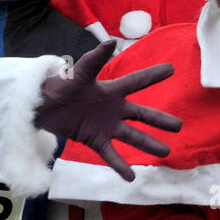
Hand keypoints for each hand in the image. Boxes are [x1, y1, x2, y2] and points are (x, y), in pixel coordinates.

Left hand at [34, 41, 181, 180]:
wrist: (40, 105)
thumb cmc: (60, 85)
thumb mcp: (78, 73)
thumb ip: (94, 59)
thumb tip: (111, 41)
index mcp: (111, 90)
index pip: (136, 82)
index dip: (153, 75)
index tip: (171, 68)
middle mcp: (113, 109)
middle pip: (142, 114)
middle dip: (160, 120)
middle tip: (179, 126)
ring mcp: (106, 126)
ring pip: (132, 136)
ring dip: (148, 144)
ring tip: (166, 153)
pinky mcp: (95, 139)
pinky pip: (110, 154)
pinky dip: (120, 165)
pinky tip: (131, 177)